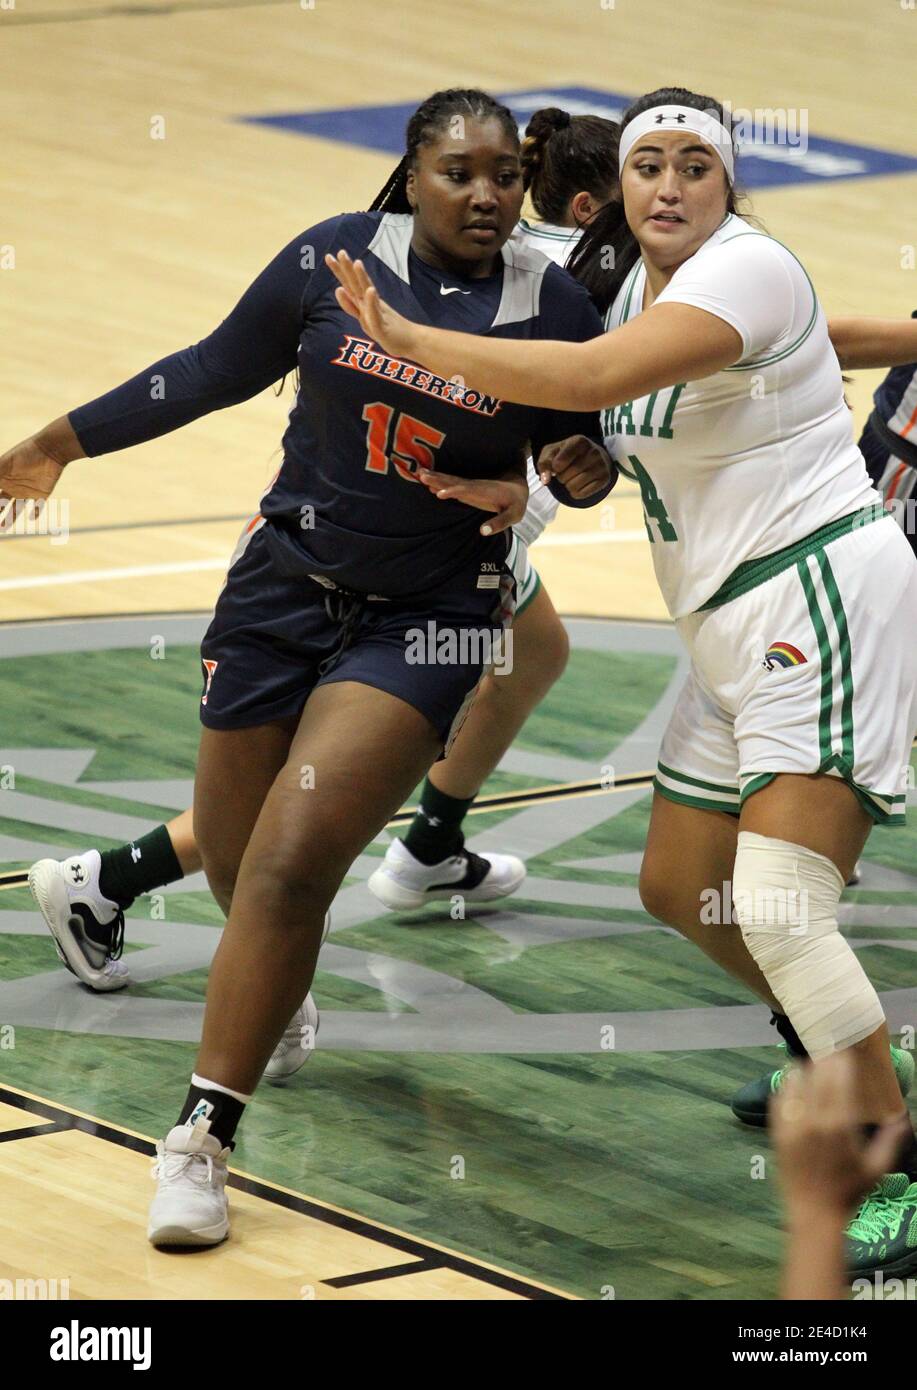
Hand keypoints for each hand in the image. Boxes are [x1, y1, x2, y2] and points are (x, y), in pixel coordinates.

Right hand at [0, 437, 65, 530]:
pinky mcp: (41, 494)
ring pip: (16, 508)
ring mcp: (26, 491)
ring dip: (10, 518)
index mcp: (2, 477)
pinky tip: (32, 518)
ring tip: (3, 528)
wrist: (50, 450)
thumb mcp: (4, 465)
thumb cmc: (25, 454)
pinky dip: (35, 512)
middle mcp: (12, 485)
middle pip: (1, 503)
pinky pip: (37, 506)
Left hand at [325, 249, 419, 359]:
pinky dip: (372, 302)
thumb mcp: (363, 319)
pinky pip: (376, 313)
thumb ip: (351, 306)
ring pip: (367, 294)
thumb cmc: (387, 330)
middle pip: (356, 285)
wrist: (411, 341)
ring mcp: (377, 313)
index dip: (340, 271)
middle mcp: (370, 304)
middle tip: (341, 252)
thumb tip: (339, 289)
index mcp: (364, 303)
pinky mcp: (382, 326)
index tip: (330, 256)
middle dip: (347, 269)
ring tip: (357, 263)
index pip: (350, 284)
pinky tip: (370, 291)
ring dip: (362, 278)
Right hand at [417, 468, 527, 534]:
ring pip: (449, 480)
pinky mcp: (466, 488)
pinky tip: (427, 481)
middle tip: (421, 475)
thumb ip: (499, 523)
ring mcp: (469, 486)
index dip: (453, 491)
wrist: (517, 488)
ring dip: (435, 477)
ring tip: (419, 473)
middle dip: (438, 479)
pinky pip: (450, 483)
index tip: (439, 493)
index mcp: (484, 492)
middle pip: (453, 482)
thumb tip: (483, 532)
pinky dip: (438, 481)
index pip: (467, 490)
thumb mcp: (513, 515)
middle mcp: (474, 486)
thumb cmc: (515, 504)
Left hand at [536, 435, 610, 498]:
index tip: (558, 464)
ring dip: (568, 485)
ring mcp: (601, 466)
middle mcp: (593, 452)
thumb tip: (545, 481)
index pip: (558, 463)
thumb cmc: (568, 453)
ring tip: (573, 476)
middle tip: (568, 470)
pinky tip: (580, 483)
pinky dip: (576, 492)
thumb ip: (544, 463)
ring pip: (572, 487)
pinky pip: (581, 495)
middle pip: (565, 477)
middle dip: (561, 477)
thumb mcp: (553, 452)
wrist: (592, 456)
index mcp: (579, 441)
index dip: (554, 468)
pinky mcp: (605, 479)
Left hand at [772, 1051, 909, 1218]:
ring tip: (810, 1065)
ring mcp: (792, 1125)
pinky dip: (786, 1087)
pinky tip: (792, 1082)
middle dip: (824, 1061)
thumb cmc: (849, 1191)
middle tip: (828, 1052)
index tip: (843, 1053)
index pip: (839, 1081)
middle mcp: (814, 1120)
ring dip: (803, 1071)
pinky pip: (778, 1100)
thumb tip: (903, 1119)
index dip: (840, 1062)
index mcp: (840, 1126)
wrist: (814, 1213)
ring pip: (794, 1083)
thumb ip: (890, 1140)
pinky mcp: (777, 1132)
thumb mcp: (876, 1168)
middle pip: (817, 1077)